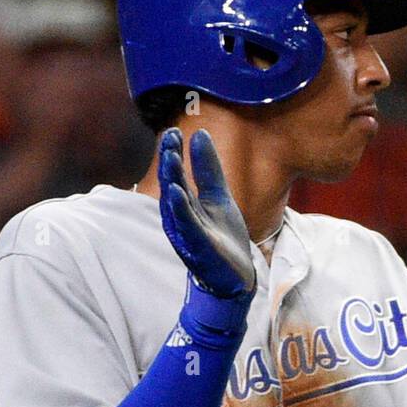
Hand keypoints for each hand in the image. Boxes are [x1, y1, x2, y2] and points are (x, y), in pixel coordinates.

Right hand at [158, 128, 254, 298]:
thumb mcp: (218, 196)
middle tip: (170, 136)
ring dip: (172, 180)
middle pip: (171, 185)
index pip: (176, 174)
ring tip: (171, 156)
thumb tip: (199, 133)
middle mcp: (181, 218)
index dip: (173, 152)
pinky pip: (187, 226)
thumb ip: (207, 169)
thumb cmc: (224, 237)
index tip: (174, 130)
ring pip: (175, 204)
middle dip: (169, 160)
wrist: (237, 276)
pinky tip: (176, 192)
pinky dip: (180, 209)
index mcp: (185, 204)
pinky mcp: (199, 247)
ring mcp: (189, 233)